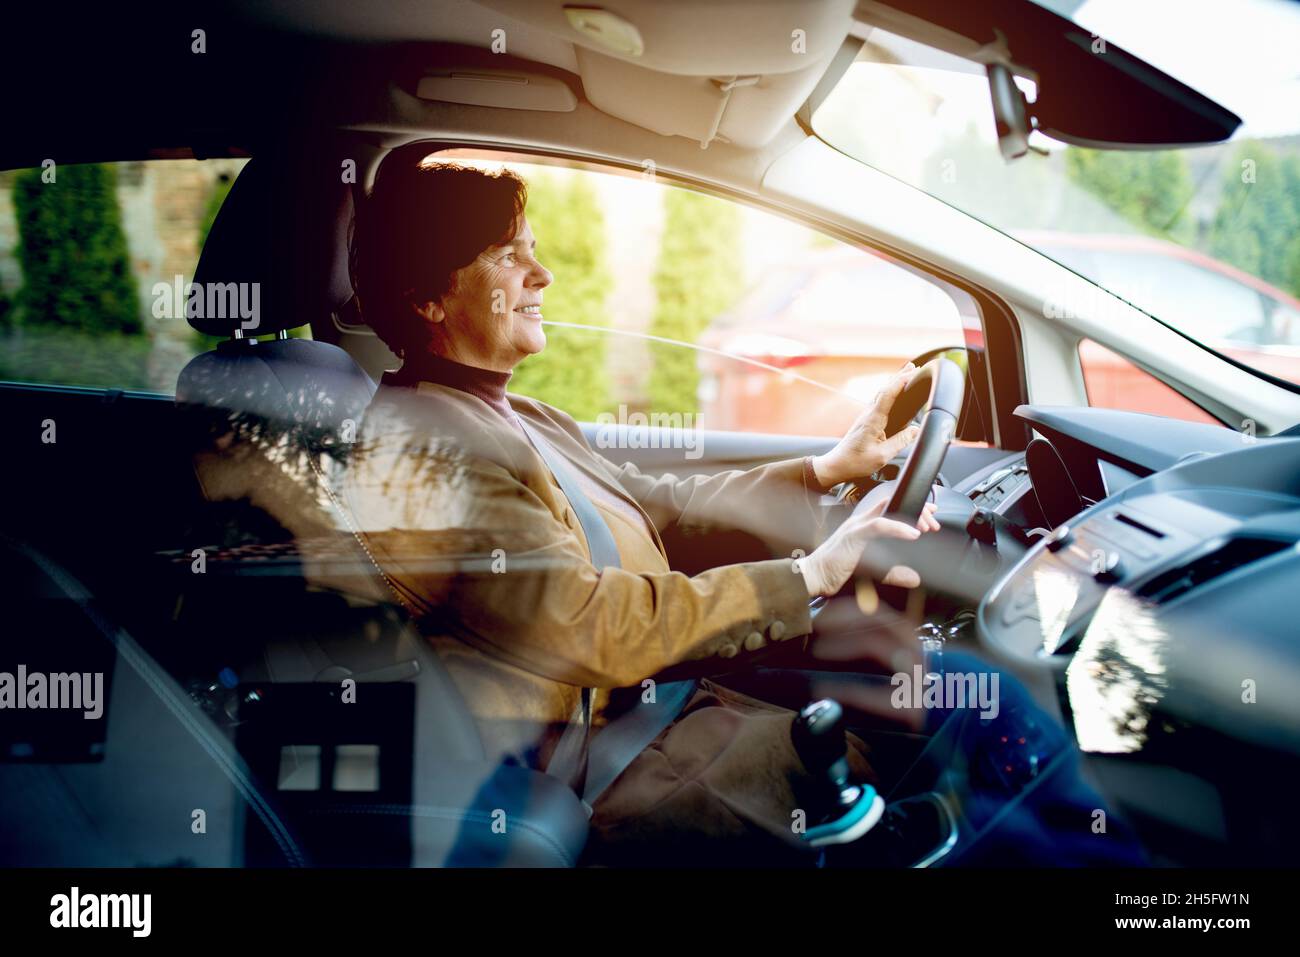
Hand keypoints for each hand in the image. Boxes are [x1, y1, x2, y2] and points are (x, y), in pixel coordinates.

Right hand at [797, 497, 940, 597]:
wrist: (814, 576)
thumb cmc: (835, 572)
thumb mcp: (872, 572)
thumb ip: (893, 574)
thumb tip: (914, 578)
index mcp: (862, 527)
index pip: (889, 510)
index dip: (910, 509)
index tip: (928, 514)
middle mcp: (859, 521)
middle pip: (892, 505)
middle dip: (915, 509)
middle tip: (933, 517)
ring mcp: (856, 525)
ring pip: (889, 512)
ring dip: (910, 517)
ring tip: (927, 525)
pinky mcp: (853, 535)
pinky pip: (879, 525)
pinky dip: (898, 528)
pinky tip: (912, 534)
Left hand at [812, 361, 921, 487]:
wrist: (837, 465)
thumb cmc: (856, 462)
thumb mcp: (882, 456)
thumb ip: (900, 442)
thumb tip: (916, 430)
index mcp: (873, 420)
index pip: (888, 395)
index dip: (900, 382)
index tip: (913, 372)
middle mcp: (868, 414)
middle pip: (885, 390)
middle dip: (900, 377)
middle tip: (914, 367)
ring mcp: (866, 416)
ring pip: (881, 394)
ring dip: (894, 382)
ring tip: (906, 373)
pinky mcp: (866, 421)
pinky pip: (879, 401)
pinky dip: (889, 392)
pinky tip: (893, 393)